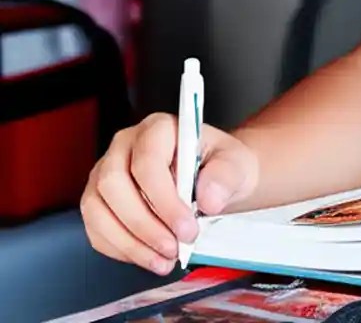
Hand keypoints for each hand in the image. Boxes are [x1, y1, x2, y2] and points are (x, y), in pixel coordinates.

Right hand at [81, 113, 259, 274]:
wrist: (216, 181)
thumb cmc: (222, 168)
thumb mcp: (236, 164)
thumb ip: (226, 176)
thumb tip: (209, 198)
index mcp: (158, 129)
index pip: (147, 162)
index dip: (165, 201)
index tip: (187, 229)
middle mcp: (125, 146)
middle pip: (114, 185)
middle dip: (145, 225)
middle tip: (175, 248)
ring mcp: (105, 173)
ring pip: (98, 210)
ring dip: (130, 242)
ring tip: (163, 260)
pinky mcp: (99, 201)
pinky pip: (96, 228)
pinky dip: (120, 249)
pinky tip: (148, 257)